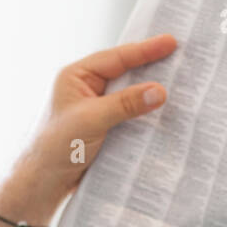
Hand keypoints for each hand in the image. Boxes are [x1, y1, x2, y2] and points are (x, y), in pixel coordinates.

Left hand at [8, 34, 177, 220]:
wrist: (43, 184)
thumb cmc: (55, 147)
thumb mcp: (91, 120)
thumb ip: (125, 104)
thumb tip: (159, 91)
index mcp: (77, 76)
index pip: (116, 58)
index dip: (145, 50)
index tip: (171, 42)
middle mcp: (87, 89)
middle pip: (126, 73)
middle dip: (152, 67)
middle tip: (183, 57)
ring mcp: (97, 109)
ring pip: (130, 95)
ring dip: (151, 94)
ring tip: (182, 85)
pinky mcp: (105, 129)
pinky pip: (131, 117)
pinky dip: (147, 115)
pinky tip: (165, 115)